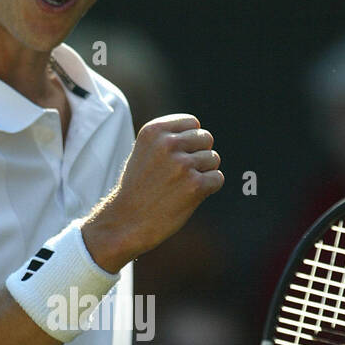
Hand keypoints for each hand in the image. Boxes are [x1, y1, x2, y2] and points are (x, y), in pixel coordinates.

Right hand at [82, 114, 223, 271]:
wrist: (126, 221)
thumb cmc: (138, 188)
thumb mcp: (145, 151)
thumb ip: (170, 138)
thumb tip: (201, 134)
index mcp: (154, 130)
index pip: (192, 123)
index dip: (190, 140)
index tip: (177, 157)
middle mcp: (168, 143)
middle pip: (206, 138)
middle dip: (198, 155)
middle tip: (180, 175)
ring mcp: (182, 164)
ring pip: (213, 159)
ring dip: (203, 173)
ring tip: (181, 186)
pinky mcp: (195, 185)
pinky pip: (217, 178)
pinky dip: (208, 188)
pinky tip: (189, 196)